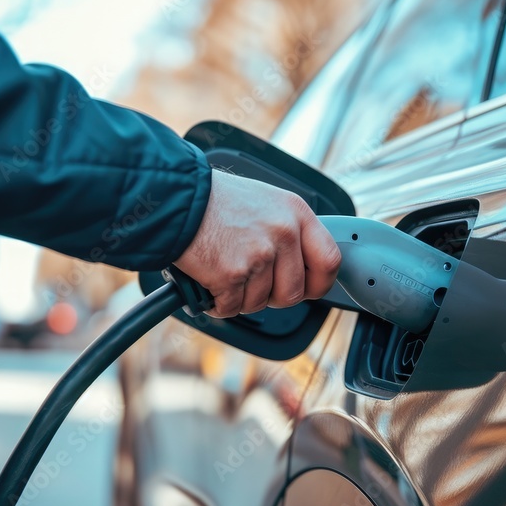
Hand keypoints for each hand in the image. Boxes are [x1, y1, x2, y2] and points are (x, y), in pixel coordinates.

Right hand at [174, 169, 340, 317]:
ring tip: (223, 270)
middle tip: (252, 282)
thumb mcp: (265, 202)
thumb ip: (288, 231)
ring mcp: (258, 255)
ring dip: (240, 297)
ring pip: (259, 303)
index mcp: (296, 213)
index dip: (319, 283)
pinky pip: (232, 307)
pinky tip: (209, 280)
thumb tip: (301, 265)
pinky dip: (218, 302)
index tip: (309, 288)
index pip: (329, 261)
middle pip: (293, 292)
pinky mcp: (232, 274)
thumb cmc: (214, 200)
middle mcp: (283, 233)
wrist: (175, 198)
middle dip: (271, 296)